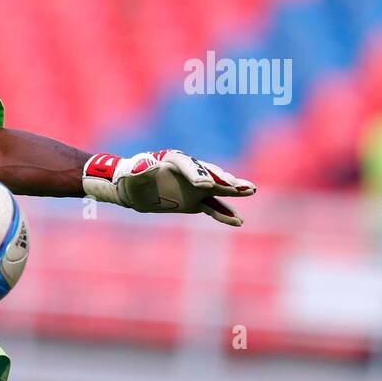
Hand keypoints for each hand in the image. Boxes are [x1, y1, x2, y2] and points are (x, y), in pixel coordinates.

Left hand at [82, 150, 255, 225]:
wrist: (133, 189)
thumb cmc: (131, 176)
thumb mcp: (131, 173)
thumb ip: (139, 169)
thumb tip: (142, 165)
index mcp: (173, 159)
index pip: (188, 165)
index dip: (197, 173)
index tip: (205, 185)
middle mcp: (189, 171)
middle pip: (209, 173)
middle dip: (222, 179)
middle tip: (237, 185)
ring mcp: (196, 186)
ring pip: (218, 189)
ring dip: (233, 191)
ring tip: (250, 191)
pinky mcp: (196, 201)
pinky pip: (213, 208)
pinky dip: (225, 214)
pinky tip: (238, 221)